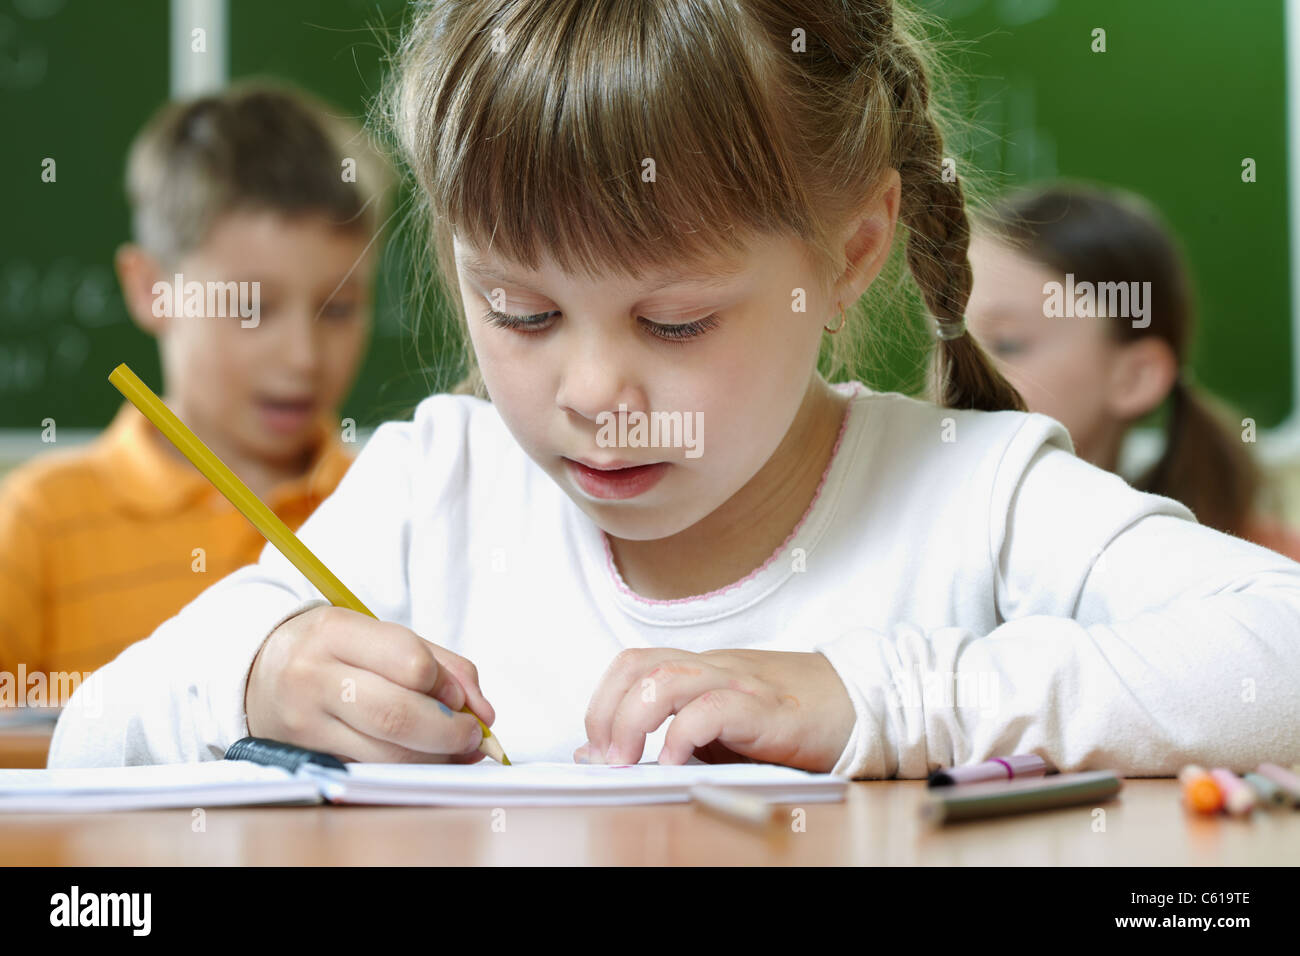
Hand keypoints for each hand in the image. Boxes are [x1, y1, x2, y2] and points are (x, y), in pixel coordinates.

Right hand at [244, 605, 493, 762]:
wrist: (260, 669)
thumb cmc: (336, 650)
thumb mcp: (381, 636)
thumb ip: (442, 665)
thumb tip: (484, 712)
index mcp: (335, 632)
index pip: (409, 663)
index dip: (448, 687)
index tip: (463, 699)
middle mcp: (313, 677)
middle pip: (398, 716)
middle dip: (449, 732)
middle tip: (472, 736)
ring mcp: (305, 723)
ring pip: (387, 754)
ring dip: (434, 758)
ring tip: (452, 749)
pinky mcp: (308, 756)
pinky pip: (372, 771)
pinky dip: (407, 769)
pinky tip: (421, 758)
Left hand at [573, 648, 854, 771]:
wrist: (861, 704)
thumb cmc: (788, 721)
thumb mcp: (719, 729)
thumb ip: (663, 734)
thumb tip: (596, 754)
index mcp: (699, 669)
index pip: (633, 663)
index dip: (602, 701)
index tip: (596, 746)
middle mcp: (714, 668)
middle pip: (638, 665)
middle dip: (608, 713)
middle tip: (607, 759)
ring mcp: (740, 684)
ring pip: (667, 679)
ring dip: (634, 721)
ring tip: (628, 762)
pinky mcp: (765, 710)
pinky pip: (712, 709)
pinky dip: (682, 735)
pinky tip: (676, 763)